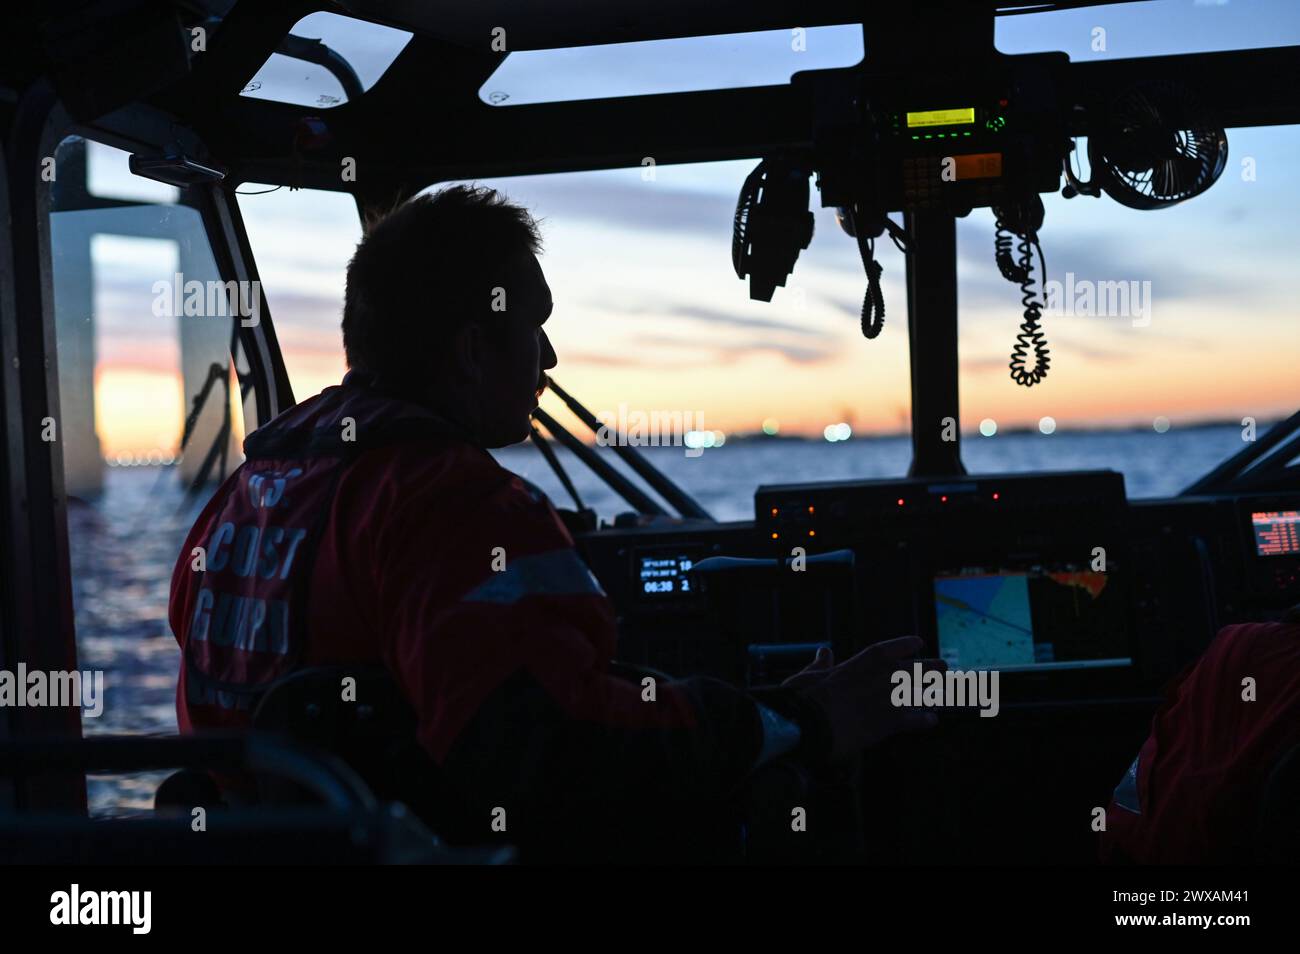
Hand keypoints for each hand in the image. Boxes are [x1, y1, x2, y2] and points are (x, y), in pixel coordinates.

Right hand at [783, 637, 945, 760]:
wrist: (807, 725)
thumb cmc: (802, 700)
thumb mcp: (806, 675)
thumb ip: (820, 664)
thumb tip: (824, 652)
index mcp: (855, 666)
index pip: (885, 650)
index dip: (903, 645)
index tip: (918, 641)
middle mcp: (874, 679)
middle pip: (909, 670)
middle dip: (927, 667)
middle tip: (942, 666)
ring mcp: (883, 700)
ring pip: (916, 692)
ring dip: (931, 691)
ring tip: (941, 692)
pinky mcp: (886, 723)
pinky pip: (912, 720)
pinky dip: (923, 720)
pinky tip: (932, 720)